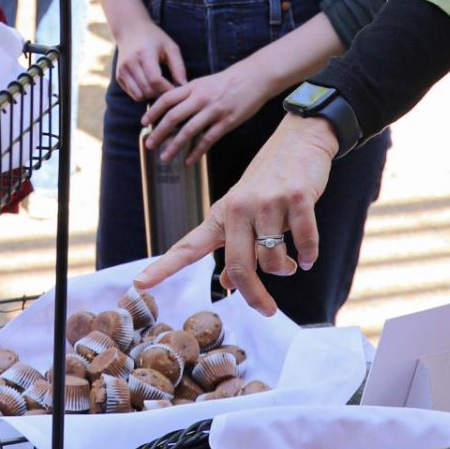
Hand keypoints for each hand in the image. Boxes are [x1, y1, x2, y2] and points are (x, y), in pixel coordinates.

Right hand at [114, 20, 185, 102]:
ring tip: (161, 88)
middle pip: (148, 90)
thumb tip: (184, 86)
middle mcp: (130, 63)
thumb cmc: (155, 38)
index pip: (155, 80)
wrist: (130, 30)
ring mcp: (122, 71)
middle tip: (170, 89)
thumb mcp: (170, 47)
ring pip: (139, 96)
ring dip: (152, 96)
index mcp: (144, 54)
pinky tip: (150, 86)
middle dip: (161, 93)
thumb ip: (179, 67)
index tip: (177, 88)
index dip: (168, 89)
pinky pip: (133, 94)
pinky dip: (143, 94)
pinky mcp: (119, 77)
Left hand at [134, 116, 337, 314]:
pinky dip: (309, 255)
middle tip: (267, 309)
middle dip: (254, 296)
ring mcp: (267, 202)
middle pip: (238, 267)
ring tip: (293, 262)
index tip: (140, 283)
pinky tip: (308, 257)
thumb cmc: (269, 181)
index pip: (188, 246)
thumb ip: (234, 248)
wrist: (300, 139)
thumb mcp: (244, 212)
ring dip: (286, 269)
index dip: (163, 267)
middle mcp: (238, 208)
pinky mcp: (296, 197)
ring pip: (273, 260)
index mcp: (221, 214)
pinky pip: (304, 242)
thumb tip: (228, 285)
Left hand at [142, 63, 270, 164]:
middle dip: (159, 132)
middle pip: (173, 116)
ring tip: (165, 157)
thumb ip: (190, 94)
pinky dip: (196, 152)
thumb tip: (172, 108)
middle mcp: (201, 98)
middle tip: (149, 145)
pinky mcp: (227, 122)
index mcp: (194, 87)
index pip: (167, 99)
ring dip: (174, 146)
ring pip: (189, 131)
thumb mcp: (205, 82)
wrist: (255, 77)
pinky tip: (188, 160)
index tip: (144, 123)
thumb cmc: (229, 80)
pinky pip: (208, 139)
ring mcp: (214, 110)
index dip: (153, 111)